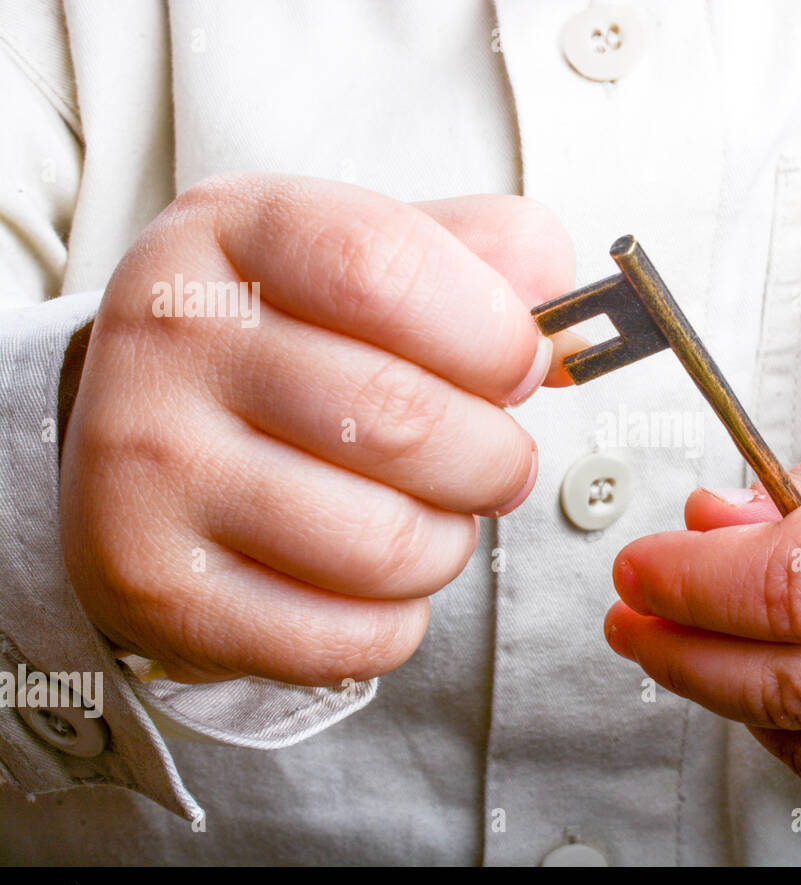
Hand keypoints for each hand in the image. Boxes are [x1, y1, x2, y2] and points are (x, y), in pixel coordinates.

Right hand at [61, 174, 580, 684]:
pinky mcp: (158, 588)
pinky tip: (369, 579)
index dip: (492, 333)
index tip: (519, 367)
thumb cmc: (284, 343)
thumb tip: (561, 309)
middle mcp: (169, 343)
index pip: (386, 269)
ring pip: (388, 544)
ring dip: (448, 543)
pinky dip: (397, 620)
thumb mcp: (359, 256)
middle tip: (495, 461)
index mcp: (228, 233)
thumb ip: (479, 253)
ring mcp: (149, 472)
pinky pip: (349, 636)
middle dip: (496, 458)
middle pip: (404, 419)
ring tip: (427, 516)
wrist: (140, 437)